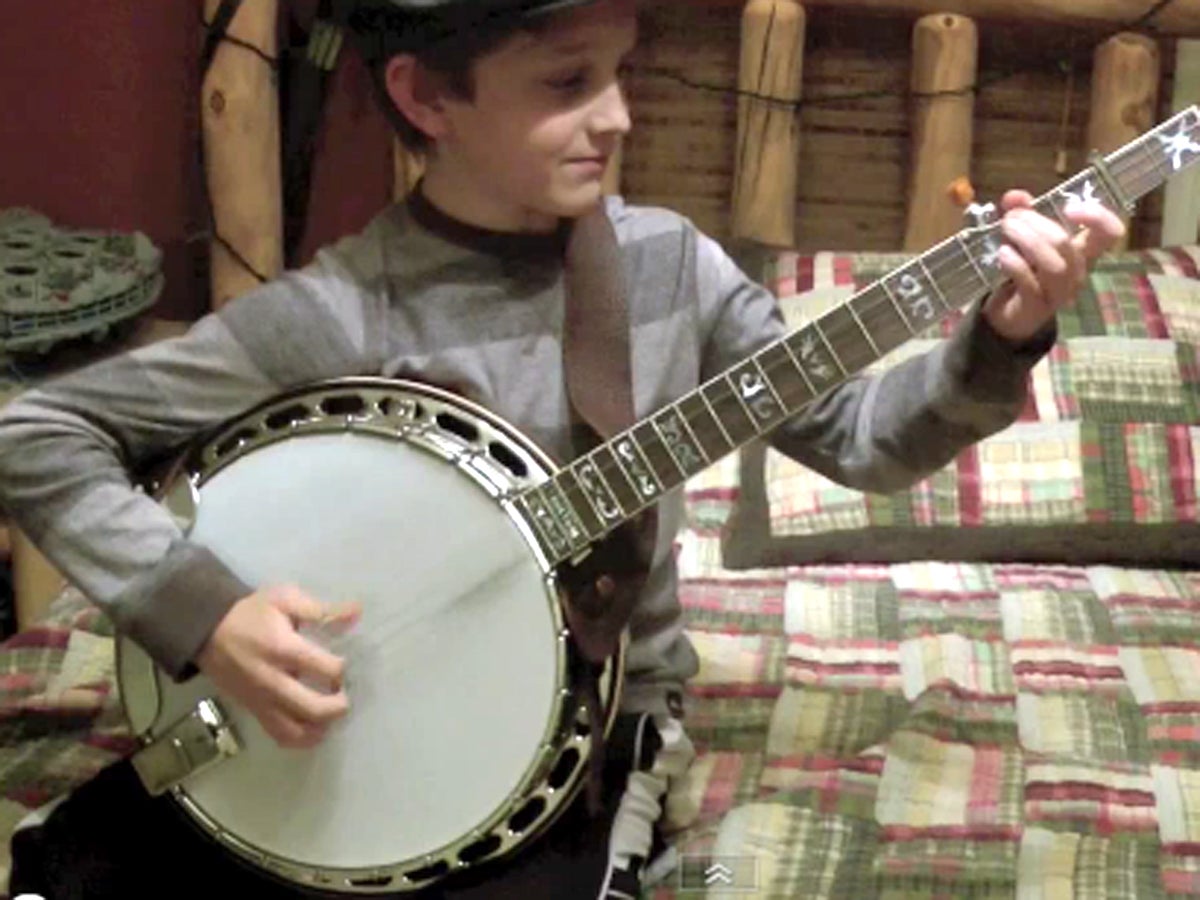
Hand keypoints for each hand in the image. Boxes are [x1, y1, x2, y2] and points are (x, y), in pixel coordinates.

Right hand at [195, 585, 360, 748]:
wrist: (207, 630)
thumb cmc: (251, 613)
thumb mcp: (285, 599)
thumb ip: (322, 610)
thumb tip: (357, 612)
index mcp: (284, 649)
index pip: (326, 669)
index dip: (342, 668)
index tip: (342, 662)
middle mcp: (274, 681)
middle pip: (315, 708)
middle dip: (338, 705)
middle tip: (342, 693)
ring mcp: (262, 701)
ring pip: (298, 732)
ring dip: (322, 726)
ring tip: (330, 712)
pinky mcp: (254, 712)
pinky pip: (281, 737)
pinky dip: (302, 738)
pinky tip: (314, 726)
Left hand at [983, 189, 1126, 341]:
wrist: (1010, 314)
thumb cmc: (1025, 270)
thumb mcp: (1024, 238)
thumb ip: (1022, 213)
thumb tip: (1014, 196)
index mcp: (1082, 251)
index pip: (1110, 233)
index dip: (1097, 216)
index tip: (1070, 207)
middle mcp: (1077, 272)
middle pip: (1067, 243)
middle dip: (1035, 223)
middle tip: (1010, 218)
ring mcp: (1059, 292)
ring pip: (1053, 265)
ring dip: (1027, 241)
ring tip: (1005, 230)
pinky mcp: (1037, 306)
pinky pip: (1031, 283)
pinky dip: (1015, 264)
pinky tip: (1002, 253)